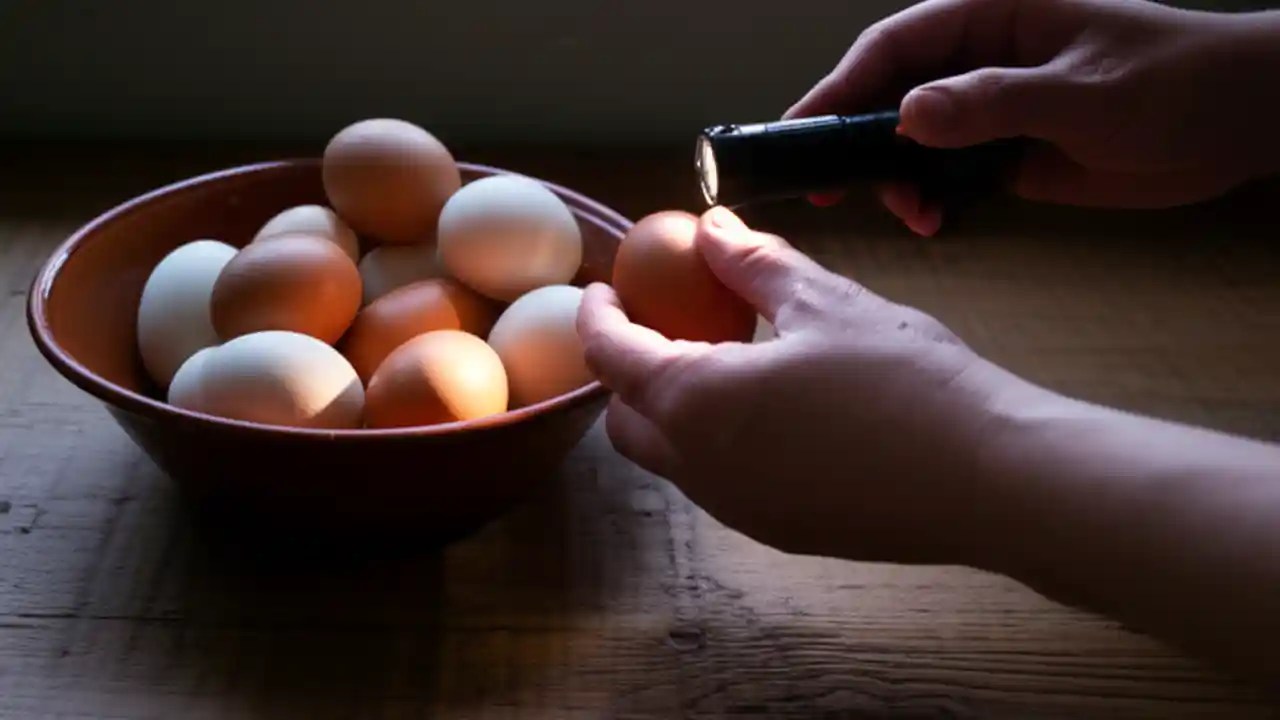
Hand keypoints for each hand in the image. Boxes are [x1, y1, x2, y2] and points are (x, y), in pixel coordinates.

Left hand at [577, 206, 1040, 563]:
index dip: (599, 315)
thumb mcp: (825, 300)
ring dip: (671, 408)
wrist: (989, 479)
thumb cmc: (906, 379)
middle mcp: (701, 469)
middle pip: (627, 420)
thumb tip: (711, 229)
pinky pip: (720, 482)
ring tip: (718, 358)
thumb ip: (753, 263)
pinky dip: (715, 440)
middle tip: (660, 323)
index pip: (610, 357)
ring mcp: (739, 510)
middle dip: (625, 371)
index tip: (606, 286)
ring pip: (672, 458)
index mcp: (695, 403)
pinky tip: (770, 407)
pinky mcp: (781, 531)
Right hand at [787, 0, 1279, 235]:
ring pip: (915, 143)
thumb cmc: (1173, 81)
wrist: (1240, 122)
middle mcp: (982, 61)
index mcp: (992, 18)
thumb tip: (908, 117)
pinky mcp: (1010, 155)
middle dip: (856, 142)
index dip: (841, 86)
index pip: (894, 46)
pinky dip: (932, 200)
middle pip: (891, 95)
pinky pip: (950, 177)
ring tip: (908, 216)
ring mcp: (994, 111)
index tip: (802, 131)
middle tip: (828, 193)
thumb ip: (993, 102)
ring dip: (897, 181)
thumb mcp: (1080, 91)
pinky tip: (932, 223)